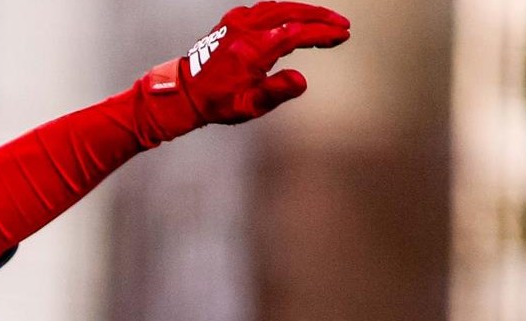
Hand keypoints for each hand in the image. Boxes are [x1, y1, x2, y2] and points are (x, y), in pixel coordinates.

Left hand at [138, 3, 350, 138]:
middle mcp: (245, 30)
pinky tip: (295, 20)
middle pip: (292, 12)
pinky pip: (264, 9)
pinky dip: (284, 11)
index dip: (323, 32)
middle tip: (341, 24)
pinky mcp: (231, 21)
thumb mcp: (249, 106)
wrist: (184, 93)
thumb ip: (276, 92)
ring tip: (324, 22)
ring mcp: (236, 22)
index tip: (341, 35)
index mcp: (252, 49)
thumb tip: (301, 81)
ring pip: (279, 7)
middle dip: (321, 17)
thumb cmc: (215, 102)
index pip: (297, 32)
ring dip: (304, 12)